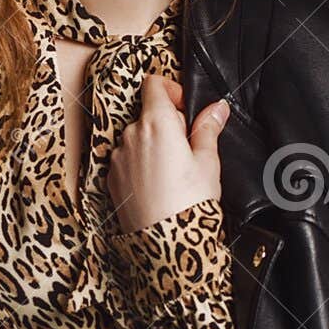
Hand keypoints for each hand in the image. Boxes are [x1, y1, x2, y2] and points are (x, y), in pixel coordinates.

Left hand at [107, 77, 229, 233]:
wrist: (165, 244)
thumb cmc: (190, 204)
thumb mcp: (207, 162)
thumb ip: (208, 129)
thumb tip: (217, 107)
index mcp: (157, 123)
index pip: (154, 84)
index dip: (172, 90)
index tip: (185, 109)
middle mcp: (131, 135)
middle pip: (148, 113)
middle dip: (168, 123)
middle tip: (188, 149)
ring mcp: (118, 156)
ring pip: (137, 137)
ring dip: (153, 145)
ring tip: (173, 173)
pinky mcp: (111, 177)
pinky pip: (127, 159)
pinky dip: (141, 164)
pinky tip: (158, 186)